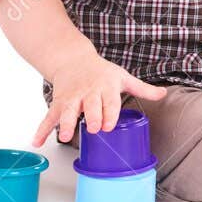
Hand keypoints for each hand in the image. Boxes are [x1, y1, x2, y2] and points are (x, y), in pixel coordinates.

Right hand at [34, 50, 166, 147]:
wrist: (74, 60)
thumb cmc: (102, 72)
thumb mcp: (123, 77)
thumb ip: (142, 89)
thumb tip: (164, 94)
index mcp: (106, 87)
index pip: (110, 101)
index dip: (109, 113)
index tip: (109, 125)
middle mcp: (88, 92)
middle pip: (90, 106)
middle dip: (92, 117)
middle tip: (93, 129)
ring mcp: (72, 98)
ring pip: (68, 111)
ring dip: (67, 123)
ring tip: (66, 136)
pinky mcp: (58, 103)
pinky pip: (49, 117)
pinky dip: (42, 129)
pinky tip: (37, 141)